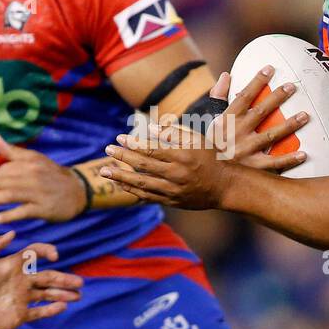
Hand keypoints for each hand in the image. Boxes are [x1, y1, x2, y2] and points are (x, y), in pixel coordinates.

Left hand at [0, 134, 86, 223]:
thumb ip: (13, 152)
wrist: (79, 191)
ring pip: (9, 196)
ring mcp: (37, 193)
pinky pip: (24, 211)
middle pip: (0, 183)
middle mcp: (30, 177)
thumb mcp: (34, 159)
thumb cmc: (53, 175)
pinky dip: (10, 214)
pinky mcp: (43, 209)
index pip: (2, 172)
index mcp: (27, 165)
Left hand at [0, 231, 84, 328]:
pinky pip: (38, 313)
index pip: (34, 255)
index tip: (54, 255)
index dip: (46, 252)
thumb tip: (13, 233)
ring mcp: (20, 299)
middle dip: (64, 280)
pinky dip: (51, 310)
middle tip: (80, 283)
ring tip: (78, 296)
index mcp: (11, 265)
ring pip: (47, 295)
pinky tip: (62, 307)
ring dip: (63, 295)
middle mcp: (19, 281)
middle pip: (48, 278)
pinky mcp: (17, 316)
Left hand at [100, 127, 233, 210]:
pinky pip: (148, 197)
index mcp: (182, 156)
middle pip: (143, 166)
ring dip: (120, 177)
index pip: (152, 149)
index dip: (133, 144)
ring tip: (104, 171)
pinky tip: (121, 185)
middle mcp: (176, 174)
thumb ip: (175, 133)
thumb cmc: (211, 158)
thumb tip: (153, 126)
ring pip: (141, 184)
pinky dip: (133, 191)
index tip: (118, 138)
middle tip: (107, 150)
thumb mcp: (198, 140)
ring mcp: (173, 190)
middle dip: (122, 157)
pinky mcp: (172, 202)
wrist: (225, 187)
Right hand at [209, 66, 309, 172]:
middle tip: (292, 86)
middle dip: (277, 98)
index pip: (243, 96)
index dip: (257, 82)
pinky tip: (303, 153)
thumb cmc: (209, 145)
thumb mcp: (209, 119)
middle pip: (261, 112)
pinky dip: (289, 159)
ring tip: (305, 115)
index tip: (270, 68)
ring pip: (271, 136)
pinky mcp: (253, 168)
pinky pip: (273, 164)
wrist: (203, 174)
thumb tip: (226, 75)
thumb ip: (218, 97)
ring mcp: (246, 151)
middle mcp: (237, 133)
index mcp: (227, 120)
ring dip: (289, 125)